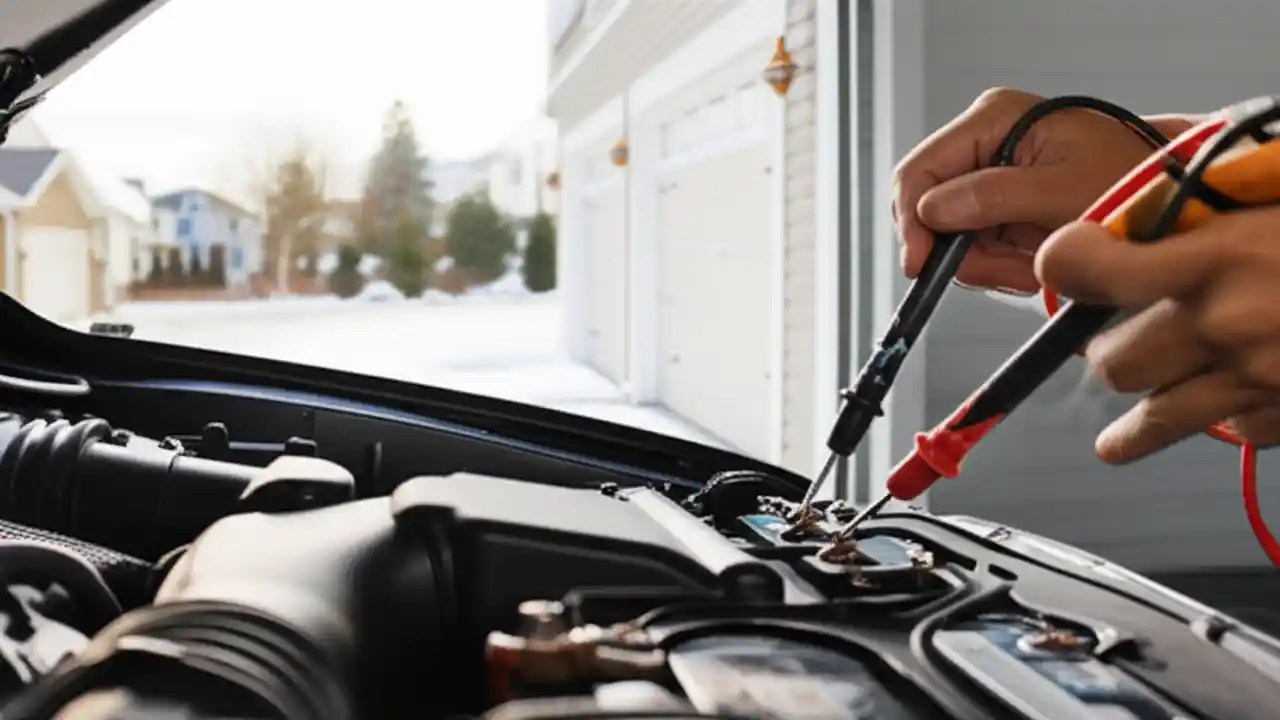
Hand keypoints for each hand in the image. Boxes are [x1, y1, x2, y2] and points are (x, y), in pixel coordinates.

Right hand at [893, 88, 1190, 291]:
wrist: (1172, 205)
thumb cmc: (1131, 182)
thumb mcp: (1059, 192)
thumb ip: (991, 198)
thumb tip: (931, 212)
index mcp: (994, 119)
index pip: (920, 171)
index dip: (911, 221)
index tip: (919, 265)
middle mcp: (985, 143)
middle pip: (927, 207)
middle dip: (957, 248)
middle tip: (1001, 270)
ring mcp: (991, 178)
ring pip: (949, 236)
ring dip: (986, 263)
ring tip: (1030, 265)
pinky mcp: (1001, 210)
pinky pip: (975, 249)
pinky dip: (1000, 266)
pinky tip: (1031, 263)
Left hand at [1035, 209, 1279, 461]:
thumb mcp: (1271, 183)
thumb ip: (1201, 201)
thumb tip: (1139, 214)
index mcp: (1220, 254)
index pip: (1086, 272)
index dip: (1068, 261)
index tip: (1072, 256)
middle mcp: (1227, 323)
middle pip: (1112, 363)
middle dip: (1108, 345)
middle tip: (1125, 324)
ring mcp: (1257, 378)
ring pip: (1153, 417)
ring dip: (1144, 399)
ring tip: (1134, 395)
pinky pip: (1230, 428)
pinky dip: (1227, 410)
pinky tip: (1232, 388)